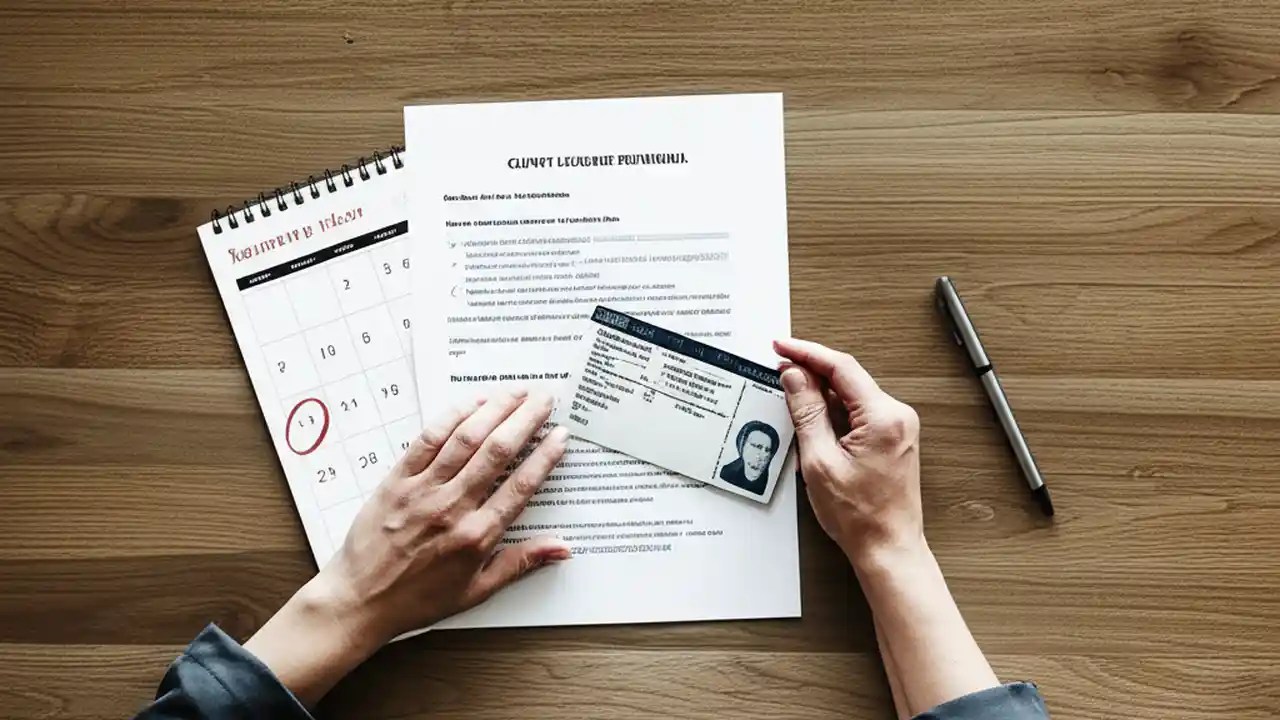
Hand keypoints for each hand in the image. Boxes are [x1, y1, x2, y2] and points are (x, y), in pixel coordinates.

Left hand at [245, 389, 570, 704]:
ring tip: (516, 391)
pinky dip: (452, 417)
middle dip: (526, 419)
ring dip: (495, 409)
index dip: (546, 456)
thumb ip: (521, 563)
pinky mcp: (397, 480)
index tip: (561, 435)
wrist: (359, 601)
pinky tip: (471, 404)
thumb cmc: (417, 600)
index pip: (522, 485)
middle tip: (545, 398)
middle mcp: (452, 508)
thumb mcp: (477, 591)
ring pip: (466, 438)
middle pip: (498, 451)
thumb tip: (562, 548)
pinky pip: (428, 440)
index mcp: (477, 536)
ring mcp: (423, 490)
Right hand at [773, 338, 923, 567]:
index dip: (807, 353)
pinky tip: (811, 416)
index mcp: (883, 417)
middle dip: (811, 371)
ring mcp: (898, 426)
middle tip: (778, 368)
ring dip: (820, 392)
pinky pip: (859, 411)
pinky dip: (833, 409)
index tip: (781, 346)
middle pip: (847, 378)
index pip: (841, 368)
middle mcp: (897, 416)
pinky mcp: (893, 437)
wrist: (888, 547)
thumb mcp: (819, 461)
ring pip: (851, 394)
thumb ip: (806, 413)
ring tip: (789, 394)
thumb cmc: (860, 516)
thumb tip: (794, 377)